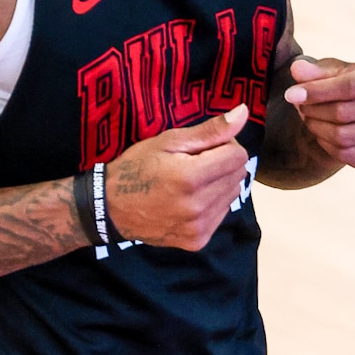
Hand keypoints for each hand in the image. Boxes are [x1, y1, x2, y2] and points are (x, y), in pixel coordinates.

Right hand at [104, 105, 250, 250]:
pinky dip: (212, 204)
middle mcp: (198, 206)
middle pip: (238, 175)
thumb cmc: (137, 166)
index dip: (225, 146)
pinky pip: (221, 215)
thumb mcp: (169, 140)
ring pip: (232, 195)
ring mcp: (199, 227)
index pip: (239, 156)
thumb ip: (210, 130)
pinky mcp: (198, 241)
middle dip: (223, 164)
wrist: (111, 208)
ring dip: (219, 185)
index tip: (205, 147)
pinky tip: (189, 201)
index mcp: (191, 177)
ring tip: (192, 183)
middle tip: (196, 163)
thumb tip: (243, 113)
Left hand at [282, 57, 354, 171]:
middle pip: (344, 113)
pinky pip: (348, 156)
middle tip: (301, 108)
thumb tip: (297, 69)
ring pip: (343, 137)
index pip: (349, 86)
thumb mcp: (327, 72)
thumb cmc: (342, 86)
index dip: (317, 91)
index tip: (291, 95)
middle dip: (315, 111)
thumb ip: (312, 70)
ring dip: (318, 129)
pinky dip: (328, 147)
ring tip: (310, 120)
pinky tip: (323, 136)